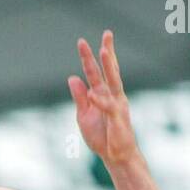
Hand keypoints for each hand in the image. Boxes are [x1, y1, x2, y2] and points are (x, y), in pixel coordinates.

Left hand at [68, 30, 137, 166]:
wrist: (115, 156)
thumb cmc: (102, 137)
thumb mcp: (84, 116)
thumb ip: (79, 98)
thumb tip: (72, 78)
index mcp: (103, 94)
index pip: (95, 72)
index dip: (89, 57)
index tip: (82, 41)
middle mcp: (112, 95)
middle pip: (109, 70)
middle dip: (106, 52)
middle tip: (107, 33)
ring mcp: (116, 104)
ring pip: (113, 81)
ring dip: (108, 66)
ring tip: (103, 52)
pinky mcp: (118, 118)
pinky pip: (108, 106)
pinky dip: (99, 101)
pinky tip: (91, 93)